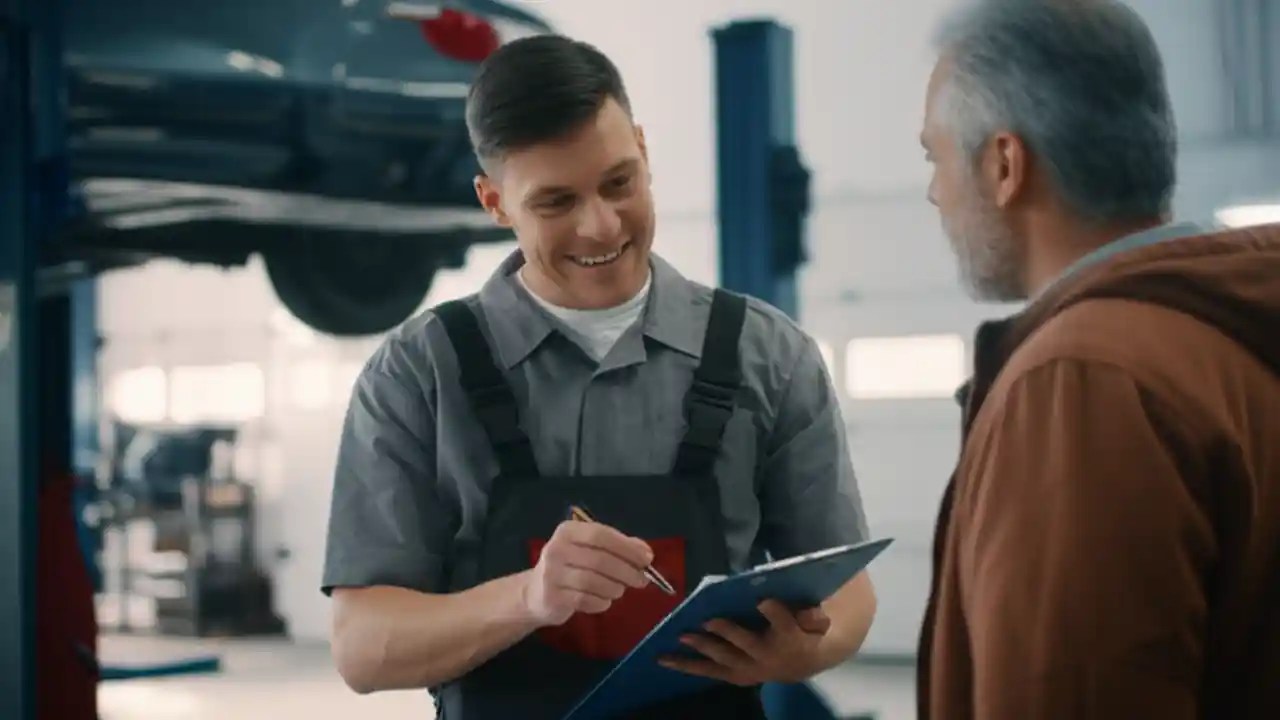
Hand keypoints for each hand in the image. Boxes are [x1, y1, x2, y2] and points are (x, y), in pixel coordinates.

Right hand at [521, 519, 653, 626]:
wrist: (536, 593)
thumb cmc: (571, 566)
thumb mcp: (591, 550)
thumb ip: (618, 547)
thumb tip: (645, 553)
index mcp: (568, 531)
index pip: (601, 535)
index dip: (627, 547)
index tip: (647, 558)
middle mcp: (556, 549)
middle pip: (600, 559)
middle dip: (627, 571)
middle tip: (642, 580)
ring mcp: (552, 574)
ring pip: (594, 582)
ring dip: (615, 588)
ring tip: (620, 590)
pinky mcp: (552, 597)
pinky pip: (585, 600)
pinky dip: (602, 602)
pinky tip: (604, 600)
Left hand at [658, 600, 830, 685]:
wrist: (805, 662)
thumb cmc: (804, 629)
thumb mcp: (815, 617)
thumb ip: (812, 614)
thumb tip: (806, 608)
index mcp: (789, 637)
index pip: (783, 623)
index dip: (773, 612)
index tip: (763, 600)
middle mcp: (766, 657)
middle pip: (746, 644)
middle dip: (726, 633)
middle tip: (707, 621)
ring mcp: (747, 669)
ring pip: (722, 661)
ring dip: (701, 649)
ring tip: (681, 637)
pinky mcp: (734, 675)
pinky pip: (710, 671)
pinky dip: (688, 666)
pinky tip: (666, 660)